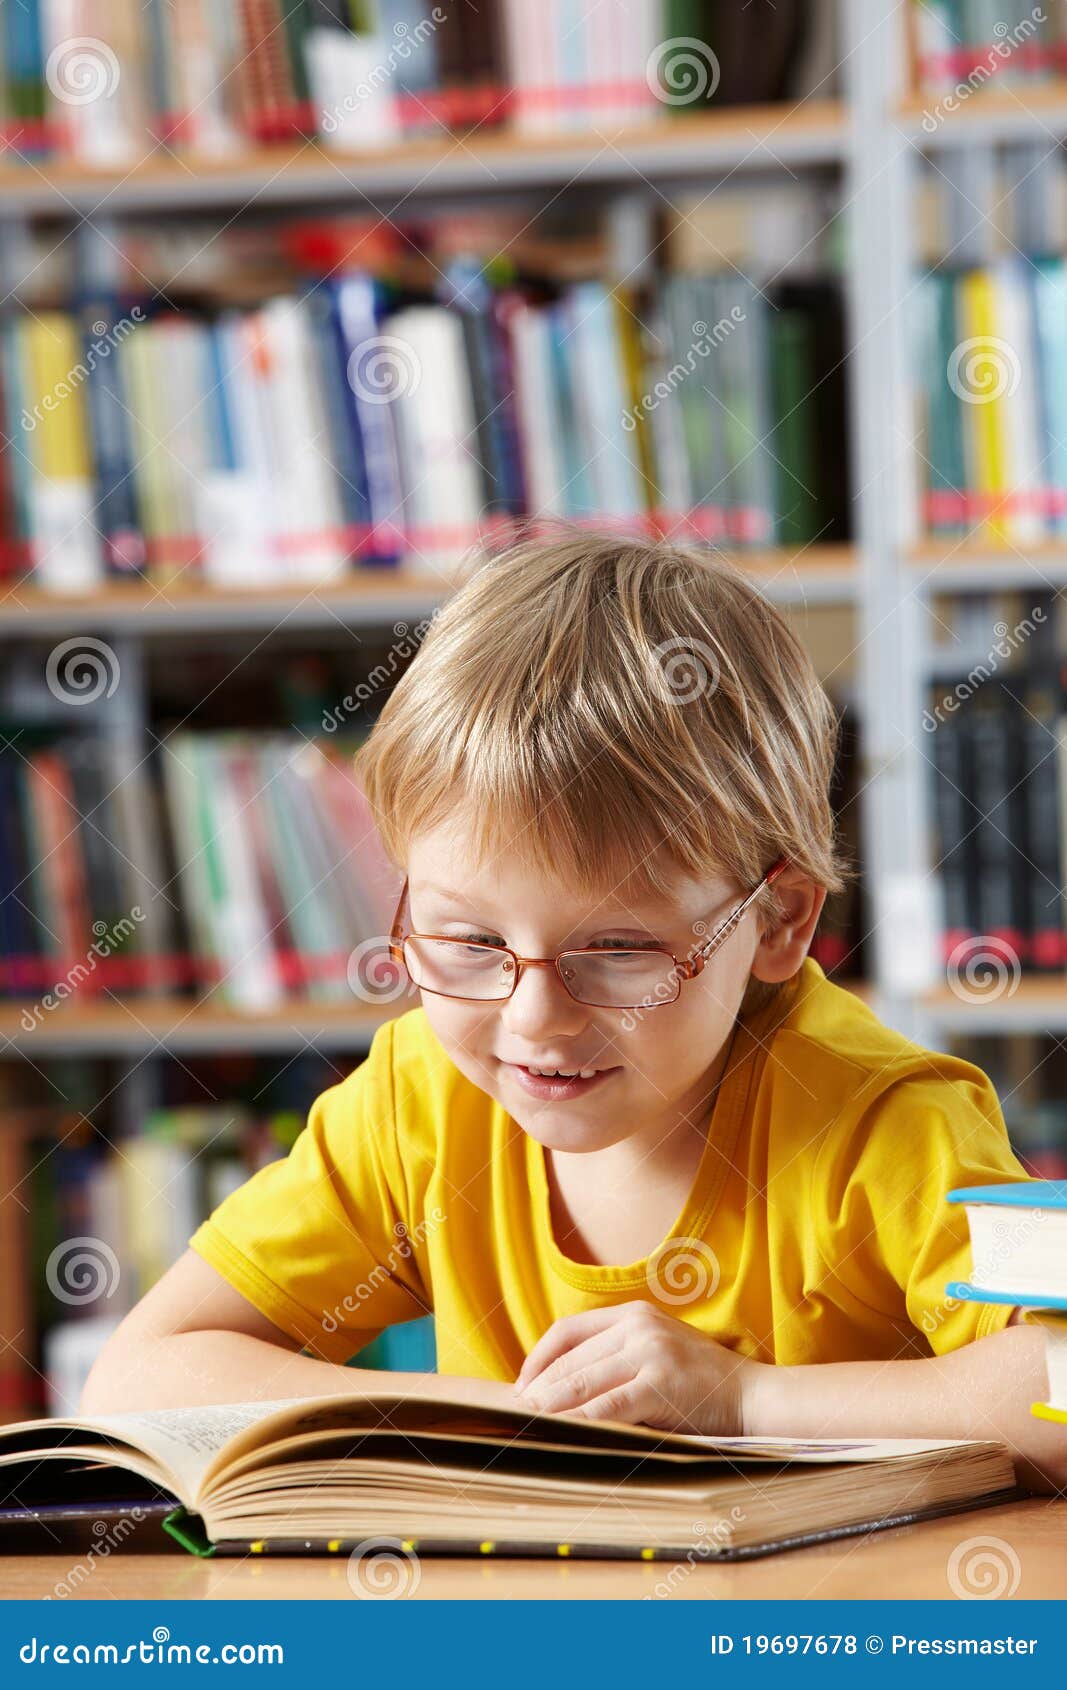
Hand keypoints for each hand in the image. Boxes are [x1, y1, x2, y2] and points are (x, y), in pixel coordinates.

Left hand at [511, 1300, 758, 1436]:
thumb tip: (558, 1389)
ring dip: (549, 1408)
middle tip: (515, 1416)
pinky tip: (562, 1434)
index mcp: (633, 1314)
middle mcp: (637, 1325)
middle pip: (570, 1360)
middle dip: (538, 1390)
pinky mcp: (660, 1382)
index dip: (537, 1360)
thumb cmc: (702, 1385)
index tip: (520, 1388)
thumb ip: (616, 1359)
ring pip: (581, 1383)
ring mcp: (649, 1352)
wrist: (754, 1397)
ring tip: (527, 1427)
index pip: (567, 1331)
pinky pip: (607, 1406)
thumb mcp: (657, 1353)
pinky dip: (579, 1421)